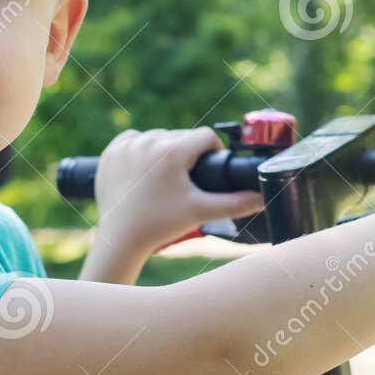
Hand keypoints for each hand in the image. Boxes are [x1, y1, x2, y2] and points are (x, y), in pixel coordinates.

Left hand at [92, 127, 266, 259]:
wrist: (121, 239)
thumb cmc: (161, 226)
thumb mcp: (201, 212)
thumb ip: (235, 203)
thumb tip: (263, 197)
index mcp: (172, 150)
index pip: (205, 136)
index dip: (213, 151)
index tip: (209, 168)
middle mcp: (148, 141)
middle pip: (181, 136)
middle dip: (188, 153)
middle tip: (187, 179)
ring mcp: (126, 146)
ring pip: (158, 137)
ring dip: (165, 150)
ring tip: (166, 176)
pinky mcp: (110, 153)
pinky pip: (132, 141)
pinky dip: (140, 151)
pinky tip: (144, 170)